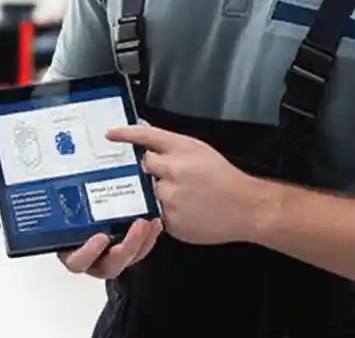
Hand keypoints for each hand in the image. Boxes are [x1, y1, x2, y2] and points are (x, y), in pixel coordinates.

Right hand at [0, 204, 162, 278]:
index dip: (87, 253)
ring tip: (149, 219)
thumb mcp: (32, 213)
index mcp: (70, 250)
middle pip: (110, 264)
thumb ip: (8, 216)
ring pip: (131, 255)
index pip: (78, 262)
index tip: (96, 237)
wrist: (81, 201)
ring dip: (143, 241)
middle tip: (134, 227)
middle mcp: (93, 255)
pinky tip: (155, 215)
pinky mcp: (130, 240)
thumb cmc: (55, 213)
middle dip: (125, 249)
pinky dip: (151, 233)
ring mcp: (113, 249)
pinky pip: (144, 244)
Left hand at [107, 125, 264, 245]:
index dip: (125, 134)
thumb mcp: (200, 150)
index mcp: (181, 149)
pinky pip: (157, 212)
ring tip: (187, 196)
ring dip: (161, 193)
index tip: (110, 134)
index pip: (146, 137)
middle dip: (156, 170)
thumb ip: (173, 146)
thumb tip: (149, 145)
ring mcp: (169, 197)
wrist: (245, 207)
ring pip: (151, 192)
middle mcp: (172, 170)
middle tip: (176, 176)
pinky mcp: (170, 219)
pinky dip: (168, 212)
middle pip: (146, 166)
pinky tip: (187, 210)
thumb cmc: (224, 178)